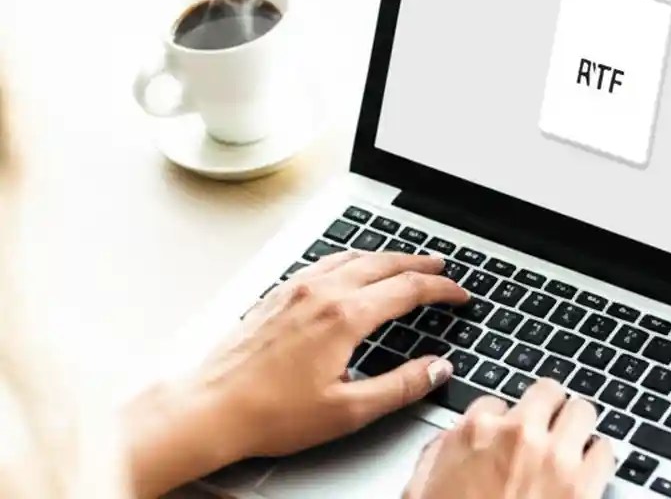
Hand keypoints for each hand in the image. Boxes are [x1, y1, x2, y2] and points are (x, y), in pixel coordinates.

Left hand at [124, 250, 468, 497]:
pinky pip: (323, 264)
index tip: (459, 295)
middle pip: (383, 263)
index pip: (408, 290)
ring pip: (352, 257)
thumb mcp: (349, 410)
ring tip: (403, 262)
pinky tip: (349, 268)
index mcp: (345, 316)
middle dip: (419, 264)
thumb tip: (437, 369)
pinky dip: (350, 260)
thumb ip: (401, 386)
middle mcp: (322, 293)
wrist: (210, 408)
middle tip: (441, 269)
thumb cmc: (270, 414)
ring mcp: (296, 290)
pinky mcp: (276, 296)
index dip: (441, 290)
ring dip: (385, 257)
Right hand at [403, 378, 614, 498]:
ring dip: (577, 428)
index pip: (498, 401)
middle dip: (547, 410)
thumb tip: (449, 442)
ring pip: (582, 411)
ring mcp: (555, 457)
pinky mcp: (585, 484)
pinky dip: (598, 459)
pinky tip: (588, 472)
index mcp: (475, 433)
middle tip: (546, 431)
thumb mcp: (421, 491)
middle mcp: (517, 435)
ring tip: (572, 447)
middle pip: (547, 392)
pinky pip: (605, 450)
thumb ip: (437, 456)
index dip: (504, 420)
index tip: (507, 436)